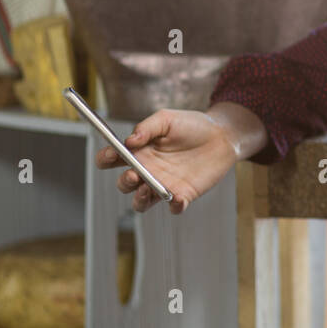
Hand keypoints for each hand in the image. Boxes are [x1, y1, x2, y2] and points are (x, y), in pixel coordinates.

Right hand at [95, 108, 237, 215]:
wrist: (221, 135)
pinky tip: (178, 198)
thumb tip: (128, 141)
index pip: (112, 160)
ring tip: (147, 188)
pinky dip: (174, 207)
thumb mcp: (167, 119)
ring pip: (141, 203)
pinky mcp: (183, 194)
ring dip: (139, 200)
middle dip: (124, 182)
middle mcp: (148, 171)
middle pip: (124, 184)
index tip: (111, 155)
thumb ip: (146, 128)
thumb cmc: (192, 125)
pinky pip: (174, 208)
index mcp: (139, 152)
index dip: (105, 158)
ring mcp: (164, 185)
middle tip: (134, 174)